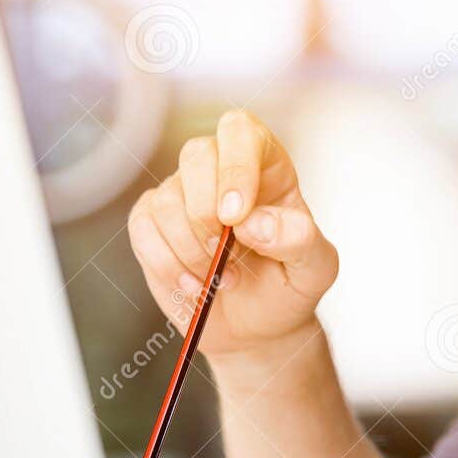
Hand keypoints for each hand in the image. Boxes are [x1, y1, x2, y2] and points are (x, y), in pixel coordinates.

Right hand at [128, 109, 338, 358]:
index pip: (241, 131)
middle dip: (206, 213)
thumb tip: (253, 222)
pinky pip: (143, 228)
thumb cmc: (288, 286)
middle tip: (227, 255)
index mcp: (266, 167)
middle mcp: (221, 171)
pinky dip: (167, 263)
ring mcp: (183, 194)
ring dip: (191, 249)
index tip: (236, 216)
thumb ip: (297, 239)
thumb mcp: (314, 268)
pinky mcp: (152, 222)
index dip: (235, 166)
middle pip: (197, 155)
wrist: (257, 326)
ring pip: (167, 199)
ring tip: (224, 280)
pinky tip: (195, 286)